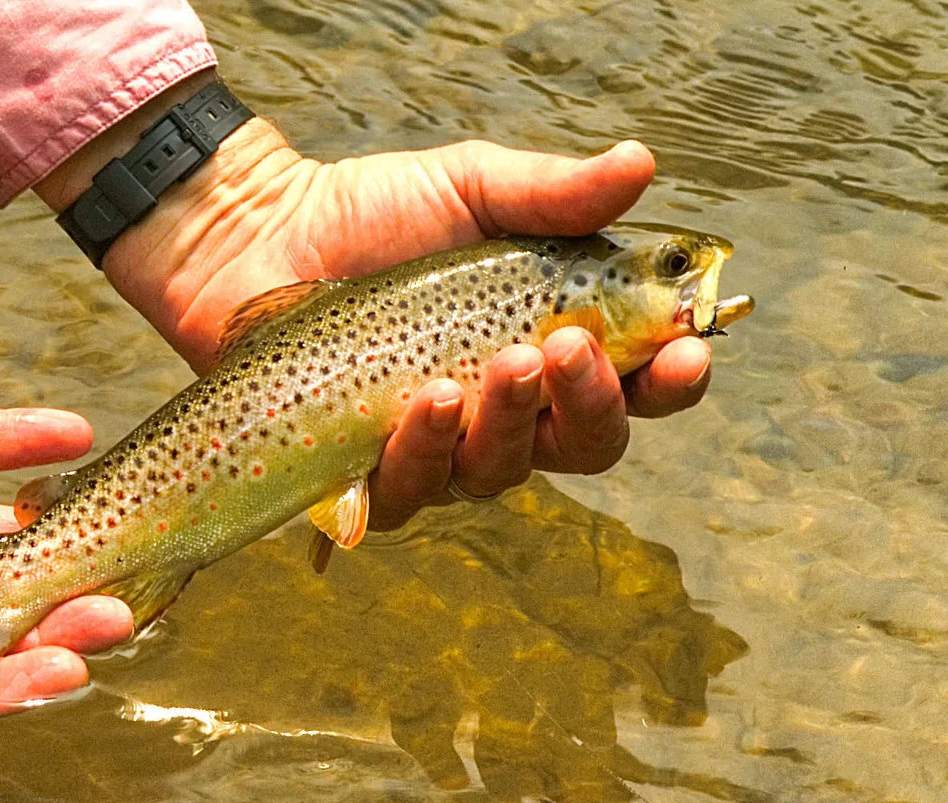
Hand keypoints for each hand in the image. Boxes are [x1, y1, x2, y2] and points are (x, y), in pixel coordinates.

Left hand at [37, 79, 714, 531]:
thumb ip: (552, 191)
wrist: (259, 236)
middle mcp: (508, 411)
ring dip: (505, 425)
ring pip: (501, 474)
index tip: (688, 352)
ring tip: (482, 369)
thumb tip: (641, 164)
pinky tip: (421, 406)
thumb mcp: (468, 186)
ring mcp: (439, 449)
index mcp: (552, 344)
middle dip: (587, 404)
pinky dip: (423, 454)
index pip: (638, 385)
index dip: (673, 380)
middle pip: (584, 445)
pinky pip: (411, 494)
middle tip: (562, 346)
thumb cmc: (370, 212)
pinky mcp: (366, 474)